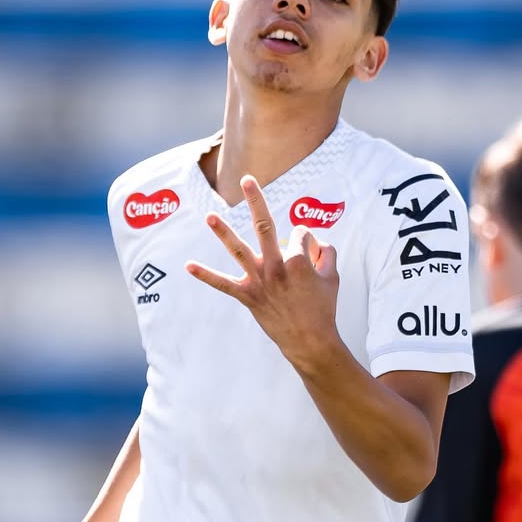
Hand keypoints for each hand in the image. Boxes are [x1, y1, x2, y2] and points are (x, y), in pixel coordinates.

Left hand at [186, 176, 339, 370]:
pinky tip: (188, 265)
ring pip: (238, 250)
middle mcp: (277, 266)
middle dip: (255, 200)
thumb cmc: (323, 309)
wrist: (310, 341)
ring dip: (223, 232)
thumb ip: (327, 253)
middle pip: (265, 225)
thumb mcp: (334, 278)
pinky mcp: (248, 296)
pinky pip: (223, 284)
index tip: (312, 256)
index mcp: (299, 260)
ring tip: (210, 216)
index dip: (308, 241)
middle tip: (246, 180)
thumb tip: (317, 242)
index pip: (301, 234)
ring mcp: (260, 281)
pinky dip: (205, 275)